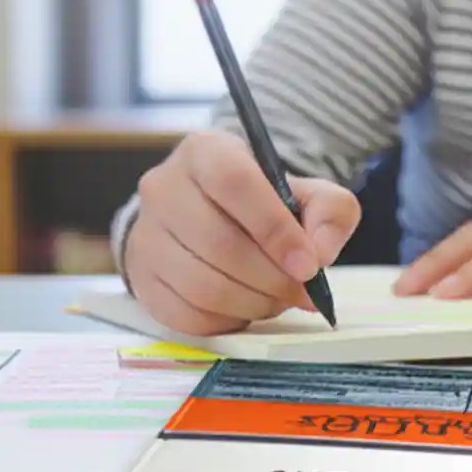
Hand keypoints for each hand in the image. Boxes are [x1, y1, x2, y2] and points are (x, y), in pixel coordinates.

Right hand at [124, 129, 360, 334]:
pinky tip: (246, 308)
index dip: (276, 229)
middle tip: (301, 291)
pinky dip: (225, 320)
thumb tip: (320, 253)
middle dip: (271, 278)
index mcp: (206, 152)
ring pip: (201, 285)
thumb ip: (330, 212)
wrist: (210, 216)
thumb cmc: (264, 204)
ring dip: (252, 303)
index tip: (309, 265)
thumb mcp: (309, 193)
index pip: (235, 183)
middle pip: (219, 243)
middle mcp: (164, 187)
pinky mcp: (141, 278)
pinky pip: (184, 315)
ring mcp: (146, 235)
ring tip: (277, 299)